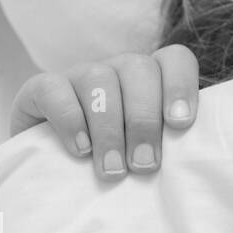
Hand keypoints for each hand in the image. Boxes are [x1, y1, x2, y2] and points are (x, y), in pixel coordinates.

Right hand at [9, 44, 200, 178]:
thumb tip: (191, 163)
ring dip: (109, 128)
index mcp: (152, 78)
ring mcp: (79, 74)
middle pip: (139, 70)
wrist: (55, 172)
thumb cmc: (118, 161)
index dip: (181, 86)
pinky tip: (80, 150)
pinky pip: (54, 89)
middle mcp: (118, 69)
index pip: (175, 59)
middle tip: (144, 166)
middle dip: (144, 121)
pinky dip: (70, 120)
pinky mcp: (40, 88)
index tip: (181, 125)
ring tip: (113, 170)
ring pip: (99, 79)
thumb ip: (172, 146)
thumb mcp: (147, 151)